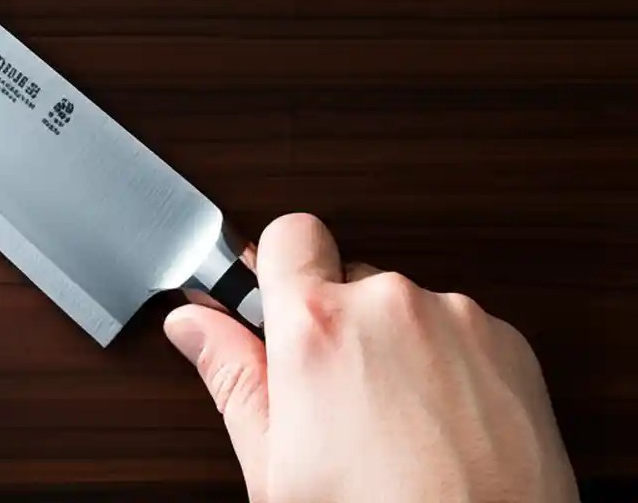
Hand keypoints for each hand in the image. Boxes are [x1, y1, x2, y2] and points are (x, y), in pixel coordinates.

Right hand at [164, 213, 577, 502]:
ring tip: (394, 428)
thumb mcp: (275, 467)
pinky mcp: (508, 344)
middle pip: (346, 280)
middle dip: (334, 327)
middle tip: (332, 401)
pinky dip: (446, 367)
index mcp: (318, 328)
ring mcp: (456, 320)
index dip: (276, 268)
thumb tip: (193, 325)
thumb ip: (231, 377)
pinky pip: (458, 332)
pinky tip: (438, 428)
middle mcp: (390, 306)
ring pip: (403, 309)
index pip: (287, 234)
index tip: (272, 306)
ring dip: (392, 349)